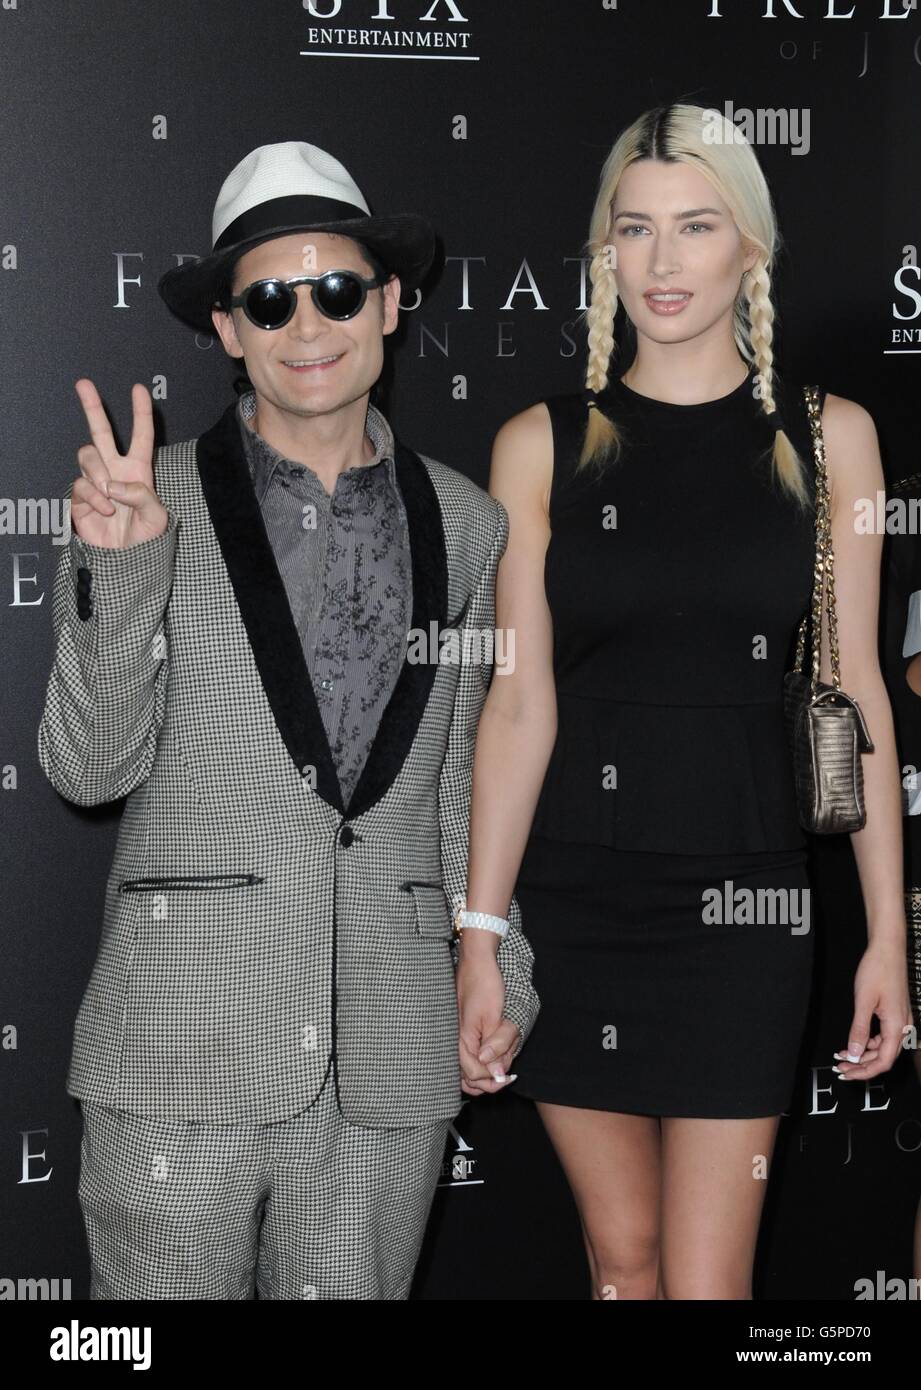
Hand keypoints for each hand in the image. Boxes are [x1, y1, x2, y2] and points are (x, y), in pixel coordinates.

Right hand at [69, 379, 167, 548]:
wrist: (126, 561)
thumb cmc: (146, 539)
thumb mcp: (157, 517)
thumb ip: (141, 496)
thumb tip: (113, 485)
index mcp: (139, 470)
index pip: (141, 436)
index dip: (140, 413)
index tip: (139, 389)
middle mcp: (116, 470)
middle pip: (102, 431)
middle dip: (92, 407)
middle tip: (84, 384)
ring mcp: (96, 482)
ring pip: (87, 454)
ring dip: (98, 471)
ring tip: (110, 495)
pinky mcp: (80, 497)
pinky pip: (81, 483)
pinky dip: (94, 496)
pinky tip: (106, 510)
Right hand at [456, 950, 519, 1095]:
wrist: (476, 962)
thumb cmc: (484, 984)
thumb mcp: (494, 1017)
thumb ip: (495, 1047)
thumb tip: (496, 1074)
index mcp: (460, 1040)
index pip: (475, 1075)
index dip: (493, 1078)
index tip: (508, 1074)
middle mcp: (454, 1042)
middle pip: (469, 1077)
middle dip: (490, 1077)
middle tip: (506, 1069)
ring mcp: (456, 1037)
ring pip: (469, 1069)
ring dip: (487, 1068)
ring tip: (503, 1056)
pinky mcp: (460, 1032)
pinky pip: (469, 1056)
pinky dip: (482, 1059)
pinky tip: (494, 1050)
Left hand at [832, 941, 912, 1080]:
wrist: (888, 949)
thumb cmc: (878, 969)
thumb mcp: (863, 1001)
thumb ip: (859, 1029)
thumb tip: (854, 1053)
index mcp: (897, 1026)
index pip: (884, 1061)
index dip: (865, 1071)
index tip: (848, 1073)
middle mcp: (902, 1026)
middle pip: (884, 1057)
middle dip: (861, 1065)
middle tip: (840, 1067)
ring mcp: (900, 1020)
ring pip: (883, 1048)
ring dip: (864, 1054)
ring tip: (842, 1055)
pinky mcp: (895, 1014)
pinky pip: (884, 1036)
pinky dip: (868, 1042)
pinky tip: (854, 1041)